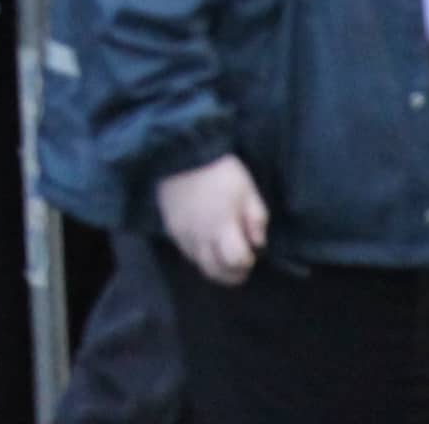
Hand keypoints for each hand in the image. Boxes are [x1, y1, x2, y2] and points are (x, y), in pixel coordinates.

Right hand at [156, 155, 269, 285]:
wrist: (180, 154)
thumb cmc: (220, 172)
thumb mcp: (248, 191)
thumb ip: (257, 220)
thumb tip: (257, 245)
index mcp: (222, 225)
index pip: (236, 261)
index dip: (247, 263)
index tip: (251, 254)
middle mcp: (201, 236)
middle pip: (216, 272)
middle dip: (232, 274)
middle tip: (241, 265)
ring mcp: (183, 234)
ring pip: (200, 265)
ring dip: (216, 267)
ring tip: (224, 256)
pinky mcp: (171, 229)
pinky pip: (187, 253)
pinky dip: (200, 256)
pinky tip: (207, 245)